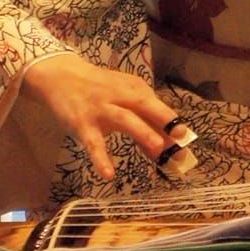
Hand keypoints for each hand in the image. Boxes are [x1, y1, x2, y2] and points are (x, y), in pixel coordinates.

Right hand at [18, 53, 187, 179]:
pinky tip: (108, 174)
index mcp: (134, 89)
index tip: (187, 139)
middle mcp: (120, 97)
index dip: (173, 123)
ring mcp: (101, 110)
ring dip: (142, 132)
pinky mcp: (83, 124)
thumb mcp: (123, 98)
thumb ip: (144, 121)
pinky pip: (93, 143)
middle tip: (181, 139)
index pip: (157, 107)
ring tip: (157, 149)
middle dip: (164, 121)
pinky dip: (100, 158)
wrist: (62, 77)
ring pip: (124, 119)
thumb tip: (167, 147)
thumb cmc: (99, 91)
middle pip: (145, 105)